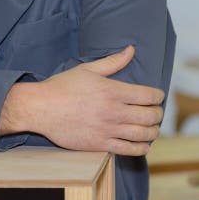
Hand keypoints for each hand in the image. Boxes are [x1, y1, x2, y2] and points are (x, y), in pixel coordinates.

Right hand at [0, 45, 163, 155]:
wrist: (40, 108)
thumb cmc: (62, 86)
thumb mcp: (87, 70)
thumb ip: (113, 62)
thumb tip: (131, 50)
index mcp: (112, 90)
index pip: (148, 95)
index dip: (158, 96)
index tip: (157, 96)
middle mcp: (113, 111)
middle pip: (150, 116)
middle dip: (158, 114)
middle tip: (155, 112)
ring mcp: (107, 129)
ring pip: (143, 134)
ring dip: (153, 131)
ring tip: (151, 128)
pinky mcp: (100, 144)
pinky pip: (129, 150)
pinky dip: (141, 148)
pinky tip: (143, 144)